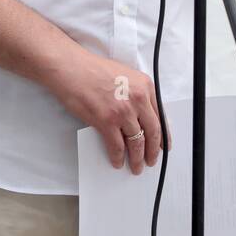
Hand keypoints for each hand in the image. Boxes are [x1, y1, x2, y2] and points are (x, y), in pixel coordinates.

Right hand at [46, 46, 170, 174]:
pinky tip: (118, 161)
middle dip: (153, 151)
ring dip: (137, 158)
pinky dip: (118, 157)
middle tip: (151, 161)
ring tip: (136, 166)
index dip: (163, 136)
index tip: (163, 146)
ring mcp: (123, 111)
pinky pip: (117, 146)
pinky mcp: (106, 121)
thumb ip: (137, 94)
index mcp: (145, 86)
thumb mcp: (125, 76)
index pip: (160, 116)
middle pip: (152, 132)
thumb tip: (141, 116)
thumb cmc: (93, 70)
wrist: (72, 68)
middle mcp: (138, 99)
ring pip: (137, 142)